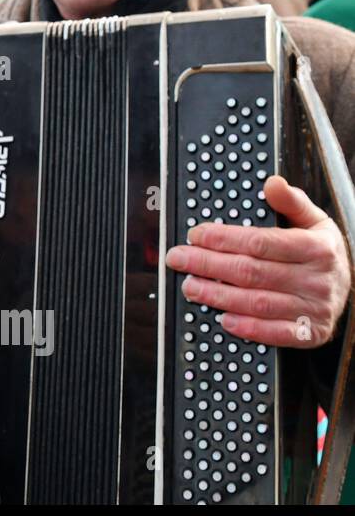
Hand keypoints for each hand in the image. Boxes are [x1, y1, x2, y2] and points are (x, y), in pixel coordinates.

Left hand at [167, 176, 351, 348]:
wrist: (352, 288)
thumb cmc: (322, 252)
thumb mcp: (315, 221)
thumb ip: (292, 201)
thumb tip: (272, 183)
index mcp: (315, 247)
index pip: (260, 242)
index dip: (223, 239)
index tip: (195, 235)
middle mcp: (316, 279)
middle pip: (252, 272)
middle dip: (208, 265)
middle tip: (178, 259)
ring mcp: (314, 308)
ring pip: (258, 303)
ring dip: (218, 296)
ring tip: (190, 286)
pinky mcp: (311, 333)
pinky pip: (276, 333)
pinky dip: (248, 328)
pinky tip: (223, 319)